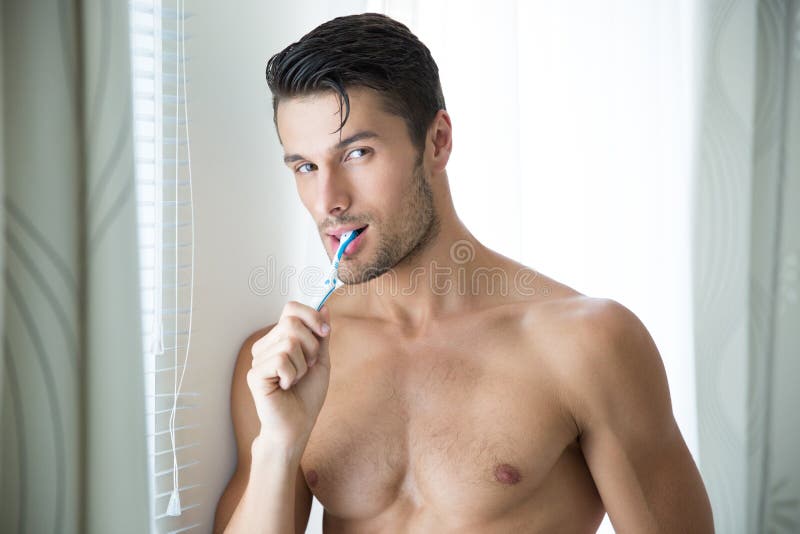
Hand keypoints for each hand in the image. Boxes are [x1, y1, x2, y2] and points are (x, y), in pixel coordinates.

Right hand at [247, 301, 331, 448]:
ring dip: (302, 365)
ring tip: (295, 380)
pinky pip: (281, 360)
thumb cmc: (307, 396)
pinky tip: (285, 387)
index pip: (291, 308)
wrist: (297, 425)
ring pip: (289, 342)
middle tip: (307, 367)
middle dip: (310, 345)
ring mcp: (257, 359)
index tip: (325, 333)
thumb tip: (324, 307)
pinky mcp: (255, 374)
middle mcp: (265, 346)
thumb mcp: (320, 360)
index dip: (311, 316)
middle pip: (291, 322)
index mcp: (278, 339)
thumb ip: (321, 335)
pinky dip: (292, 375)